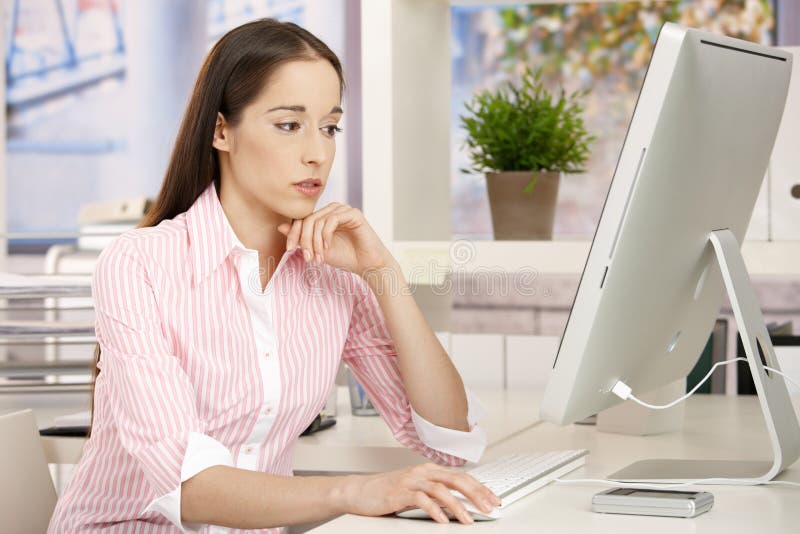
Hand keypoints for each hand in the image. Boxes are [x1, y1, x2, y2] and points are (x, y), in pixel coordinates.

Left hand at [277, 202, 390, 276]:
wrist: (366, 264)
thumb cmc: (344, 257)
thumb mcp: (317, 249)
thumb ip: (301, 238)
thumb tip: (280, 226)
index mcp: (324, 216)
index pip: (302, 219)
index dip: (293, 233)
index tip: (289, 250)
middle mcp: (332, 210)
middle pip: (308, 220)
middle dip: (304, 241)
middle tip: (307, 258)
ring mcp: (343, 210)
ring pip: (318, 220)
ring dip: (315, 241)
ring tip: (319, 257)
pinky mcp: (353, 213)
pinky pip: (332, 220)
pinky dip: (326, 235)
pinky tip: (327, 247)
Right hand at [340, 462, 500, 524]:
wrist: (358, 491)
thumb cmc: (387, 492)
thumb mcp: (416, 490)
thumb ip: (436, 494)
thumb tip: (461, 505)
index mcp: (430, 470)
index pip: (462, 476)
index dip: (480, 488)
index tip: (494, 500)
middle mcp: (423, 472)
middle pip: (456, 479)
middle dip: (476, 494)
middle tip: (489, 508)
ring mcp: (411, 480)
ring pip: (441, 489)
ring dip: (458, 505)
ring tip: (469, 519)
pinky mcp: (399, 492)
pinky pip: (421, 499)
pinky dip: (434, 510)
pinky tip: (442, 520)